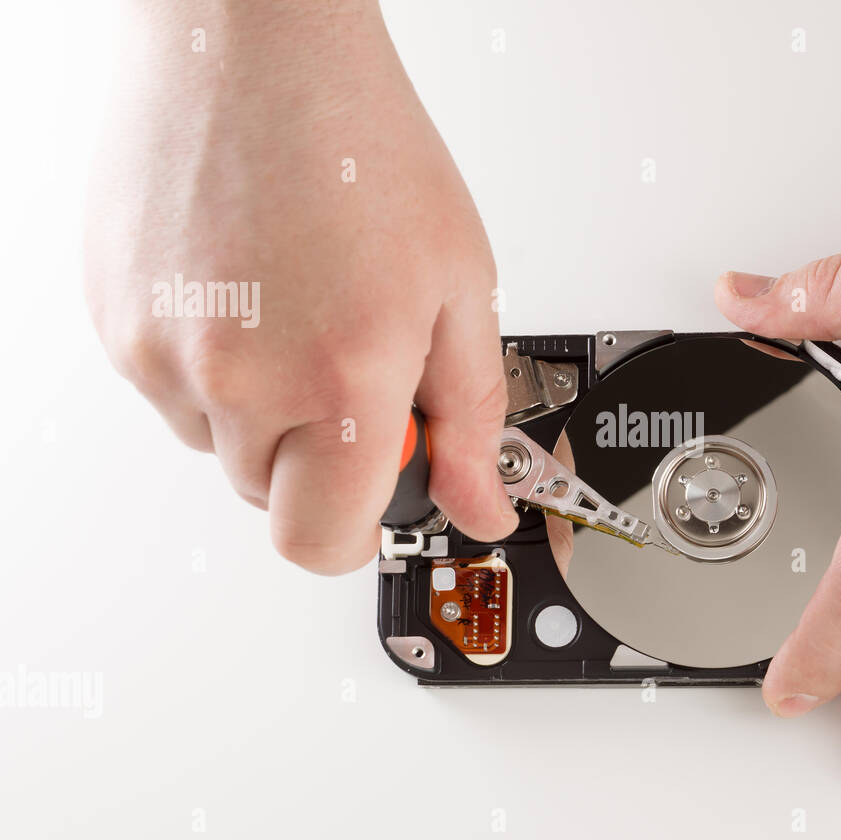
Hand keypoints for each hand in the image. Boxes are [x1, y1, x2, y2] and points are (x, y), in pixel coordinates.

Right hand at [84, 1, 515, 572]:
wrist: (251, 46)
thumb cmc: (359, 145)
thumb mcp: (458, 287)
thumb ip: (469, 414)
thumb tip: (479, 502)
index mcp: (337, 379)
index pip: (320, 541)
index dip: (354, 528)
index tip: (377, 486)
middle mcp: (236, 379)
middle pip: (270, 495)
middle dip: (318, 453)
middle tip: (347, 362)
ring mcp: (161, 352)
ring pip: (218, 444)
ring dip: (261, 408)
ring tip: (295, 307)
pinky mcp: (114, 321)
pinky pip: (169, 390)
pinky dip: (210, 363)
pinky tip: (246, 289)